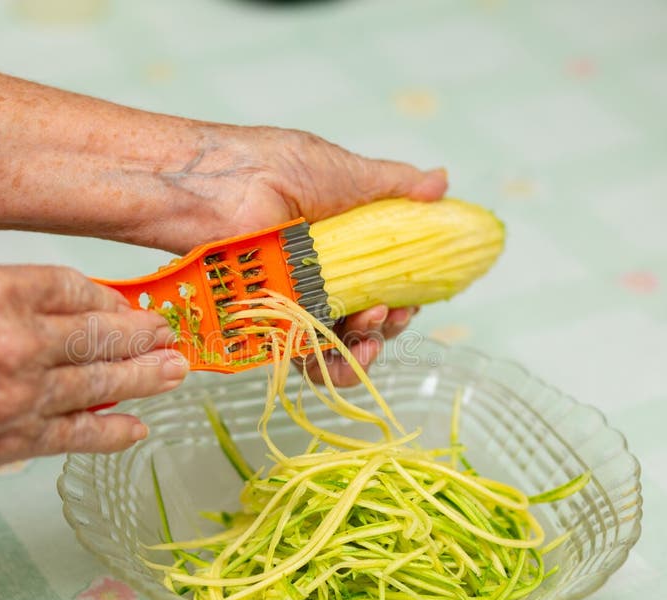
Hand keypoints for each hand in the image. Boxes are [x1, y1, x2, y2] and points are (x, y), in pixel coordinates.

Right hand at [0, 265, 183, 524]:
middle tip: (167, 335)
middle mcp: (13, 336)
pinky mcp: (14, 439)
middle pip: (97, 333)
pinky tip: (137, 428)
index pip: (71, 285)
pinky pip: (80, 435)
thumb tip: (57, 315)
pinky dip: (113, 433)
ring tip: (174, 372)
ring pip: (100, 382)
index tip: (123, 304)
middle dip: (140, 336)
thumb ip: (1, 303)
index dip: (105, 297)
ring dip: (144, 378)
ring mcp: (19, 392)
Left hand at [137, 125, 447, 385]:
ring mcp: (298, 301)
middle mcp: (323, 276)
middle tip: (391, 312)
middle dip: (390, 323)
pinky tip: (350, 350)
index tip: (416, 295)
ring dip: (368, 346)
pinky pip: (306, 356)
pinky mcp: (275, 322)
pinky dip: (334, 363)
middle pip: (369, 318)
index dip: (407, 294)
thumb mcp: (348, 173)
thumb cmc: (277, 167)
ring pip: (342, 343)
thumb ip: (396, 186)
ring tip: (371, 329)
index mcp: (345, 244)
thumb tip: (444, 183)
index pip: (387, 281)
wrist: (223, 185)